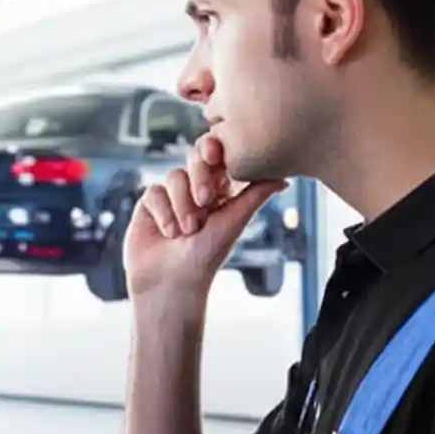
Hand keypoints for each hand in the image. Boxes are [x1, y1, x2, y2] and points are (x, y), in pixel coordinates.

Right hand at [124, 136, 287, 303]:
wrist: (171, 282)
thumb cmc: (206, 257)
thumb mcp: (234, 222)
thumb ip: (256, 195)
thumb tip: (285, 179)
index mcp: (221, 192)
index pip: (219, 160)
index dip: (216, 151)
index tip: (215, 156)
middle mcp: (195, 191)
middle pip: (194, 160)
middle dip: (199, 178)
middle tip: (205, 201)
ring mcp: (171, 197)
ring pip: (174, 177)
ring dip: (182, 203)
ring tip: (187, 230)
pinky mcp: (149, 205)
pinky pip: (154, 192)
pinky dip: (163, 212)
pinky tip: (169, 233)